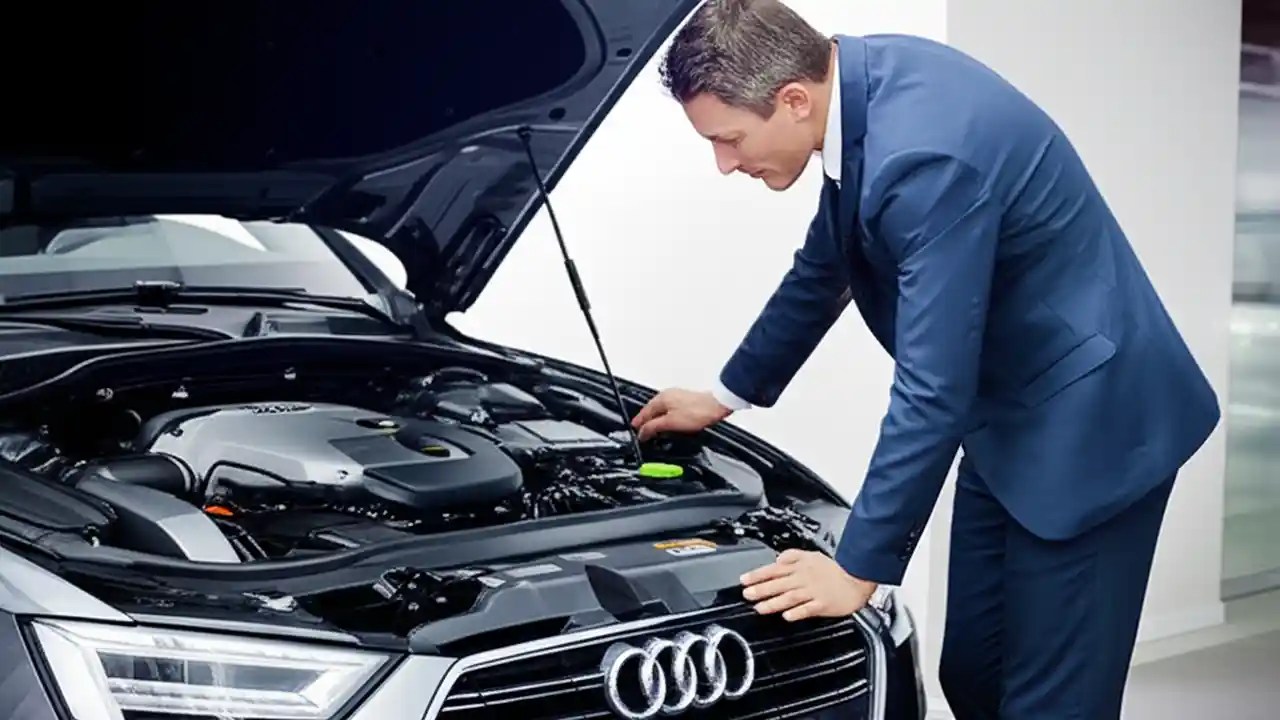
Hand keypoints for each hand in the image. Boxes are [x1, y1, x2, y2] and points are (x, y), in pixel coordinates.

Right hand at [630, 388, 731, 440]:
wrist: (717, 406)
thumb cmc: (697, 411)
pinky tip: (668, 424)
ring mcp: (677, 397)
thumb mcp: (671, 422)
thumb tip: (642, 431)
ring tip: (654, 430)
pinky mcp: (685, 401)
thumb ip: (654, 427)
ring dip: (656, 420)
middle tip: (642, 433)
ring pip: (661, 410)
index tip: (636, 433)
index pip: (644, 413)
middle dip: (646, 421)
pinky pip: (669, 410)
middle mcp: (667, 395)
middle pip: (651, 410)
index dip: (639, 425)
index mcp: (661, 399)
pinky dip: (665, 417)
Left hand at [740, 549, 876, 621]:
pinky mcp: (823, 604)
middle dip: (761, 590)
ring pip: (789, 597)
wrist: (857, 577)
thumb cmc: (835, 569)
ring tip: (759, 608)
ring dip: (773, 603)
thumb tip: (777, 559)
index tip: (744, 580)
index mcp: (800, 567)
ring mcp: (813, 592)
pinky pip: (808, 609)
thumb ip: (792, 555)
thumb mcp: (811, 555)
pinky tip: (787, 616)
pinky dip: (797, 612)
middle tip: (746, 595)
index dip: (758, 575)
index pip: (774, 570)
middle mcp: (803, 579)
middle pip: (778, 584)